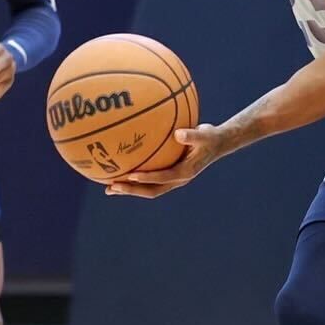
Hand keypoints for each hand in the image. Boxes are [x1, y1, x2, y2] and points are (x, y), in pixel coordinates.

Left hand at [106, 124, 227, 197]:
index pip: (163, 178)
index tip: (132, 175)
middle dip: (131, 190)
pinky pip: (148, 178)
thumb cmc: (210, 138)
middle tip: (112, 187)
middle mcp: (176, 179)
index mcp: (185, 173)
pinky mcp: (167, 173)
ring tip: (108, 187)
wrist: (216, 143)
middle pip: (151, 190)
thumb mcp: (205, 135)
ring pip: (147, 188)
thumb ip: (193, 135)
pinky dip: (134, 177)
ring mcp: (171, 178)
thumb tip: (178, 133)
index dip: (148, 178)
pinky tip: (120, 170)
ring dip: (129, 189)